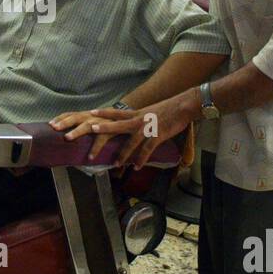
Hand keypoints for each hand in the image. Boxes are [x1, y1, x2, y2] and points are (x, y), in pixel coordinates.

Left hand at [64, 90, 197, 168]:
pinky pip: (147, 150)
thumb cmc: (169, 109)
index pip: (116, 112)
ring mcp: (147, 128)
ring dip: (123, 154)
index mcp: (136, 114)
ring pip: (131, 142)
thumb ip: (140, 118)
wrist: (183, 106)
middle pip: (117, 124)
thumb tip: (133, 123)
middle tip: (89, 130)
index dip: (103, 112)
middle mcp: (139, 120)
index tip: (91, 112)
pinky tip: (137, 167)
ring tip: (116, 164)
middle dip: (103, 128)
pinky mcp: (157, 135)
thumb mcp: (150, 112)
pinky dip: (142, 159)